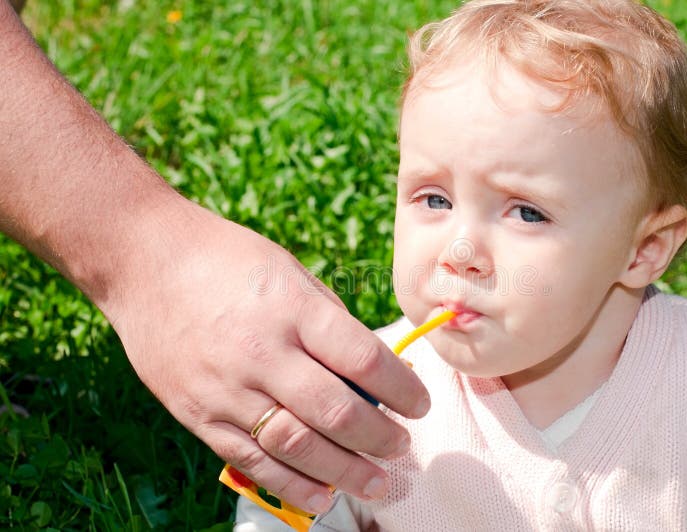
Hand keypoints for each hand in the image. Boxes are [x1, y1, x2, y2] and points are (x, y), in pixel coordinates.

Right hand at [103, 204, 430, 514]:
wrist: (145, 261)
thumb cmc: (227, 260)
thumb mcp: (291, 273)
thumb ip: (329, 322)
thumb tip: (371, 370)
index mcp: (293, 309)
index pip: (365, 361)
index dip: (404, 390)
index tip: (420, 404)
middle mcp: (262, 352)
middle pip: (337, 412)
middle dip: (381, 438)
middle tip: (403, 447)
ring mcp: (227, 388)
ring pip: (298, 446)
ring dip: (346, 472)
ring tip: (377, 482)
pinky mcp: (198, 414)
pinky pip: (252, 461)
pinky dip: (292, 484)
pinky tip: (323, 495)